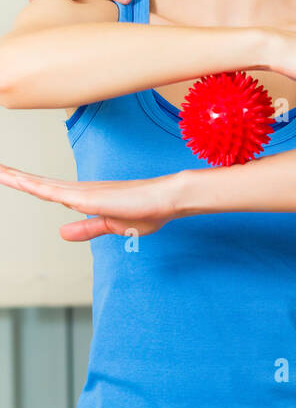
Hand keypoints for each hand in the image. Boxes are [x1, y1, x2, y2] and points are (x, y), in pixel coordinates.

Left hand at [0, 161, 189, 240]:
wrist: (167, 199)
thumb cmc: (146, 210)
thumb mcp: (111, 226)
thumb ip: (86, 229)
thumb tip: (61, 233)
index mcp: (82, 197)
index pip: (44, 190)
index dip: (24, 183)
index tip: (4, 175)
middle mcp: (78, 190)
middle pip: (36, 183)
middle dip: (12, 176)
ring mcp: (82, 192)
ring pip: (40, 185)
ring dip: (16, 178)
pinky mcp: (90, 198)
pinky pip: (57, 194)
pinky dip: (36, 188)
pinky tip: (22, 184)